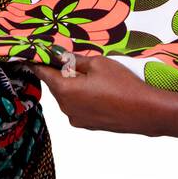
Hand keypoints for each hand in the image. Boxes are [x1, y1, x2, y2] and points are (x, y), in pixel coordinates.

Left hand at [28, 53, 164, 135]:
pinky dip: (80, 96)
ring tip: (89, 74)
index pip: (42, 73)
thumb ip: (74, 59)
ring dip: (71, 85)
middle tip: (67, 58)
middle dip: (58, 72)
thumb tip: (60, 56)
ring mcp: (76, 119)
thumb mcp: (98, 63)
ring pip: (67, 96)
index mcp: (64, 90)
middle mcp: (65, 108)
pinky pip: (77, 106)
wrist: (145, 112)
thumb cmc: (122, 85)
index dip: (37, 61)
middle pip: (55, 85)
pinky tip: (97, 89)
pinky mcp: (88, 125)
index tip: (32, 53)